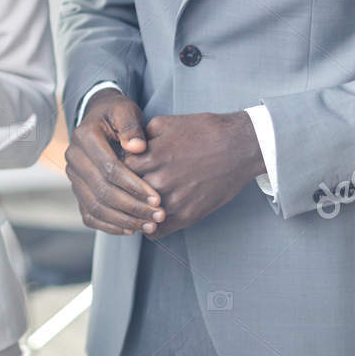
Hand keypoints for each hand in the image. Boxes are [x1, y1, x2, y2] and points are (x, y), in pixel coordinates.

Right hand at [64, 88, 163, 235]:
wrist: (100, 118)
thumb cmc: (117, 115)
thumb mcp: (126, 111)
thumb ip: (131, 126)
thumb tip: (137, 147)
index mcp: (85, 137)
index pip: (110, 168)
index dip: (134, 185)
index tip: (157, 198)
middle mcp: (74, 158)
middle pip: (102, 191)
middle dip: (132, 207)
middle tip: (158, 216)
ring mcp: (73, 177)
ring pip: (95, 207)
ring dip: (124, 220)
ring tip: (149, 226)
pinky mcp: (78, 190)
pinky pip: (89, 215)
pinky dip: (109, 226)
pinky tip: (131, 229)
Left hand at [124, 111, 264, 237]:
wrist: (238, 147)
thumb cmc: (203, 131)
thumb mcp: (166, 123)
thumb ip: (140, 135)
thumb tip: (125, 147)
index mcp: (151, 156)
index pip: (117, 170)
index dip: (116, 169)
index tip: (120, 170)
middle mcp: (160, 180)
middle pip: (125, 193)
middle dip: (124, 191)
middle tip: (124, 190)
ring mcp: (173, 201)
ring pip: (138, 215)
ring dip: (135, 212)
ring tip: (135, 207)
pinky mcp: (187, 216)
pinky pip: (156, 233)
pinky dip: (150, 229)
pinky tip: (150, 221)